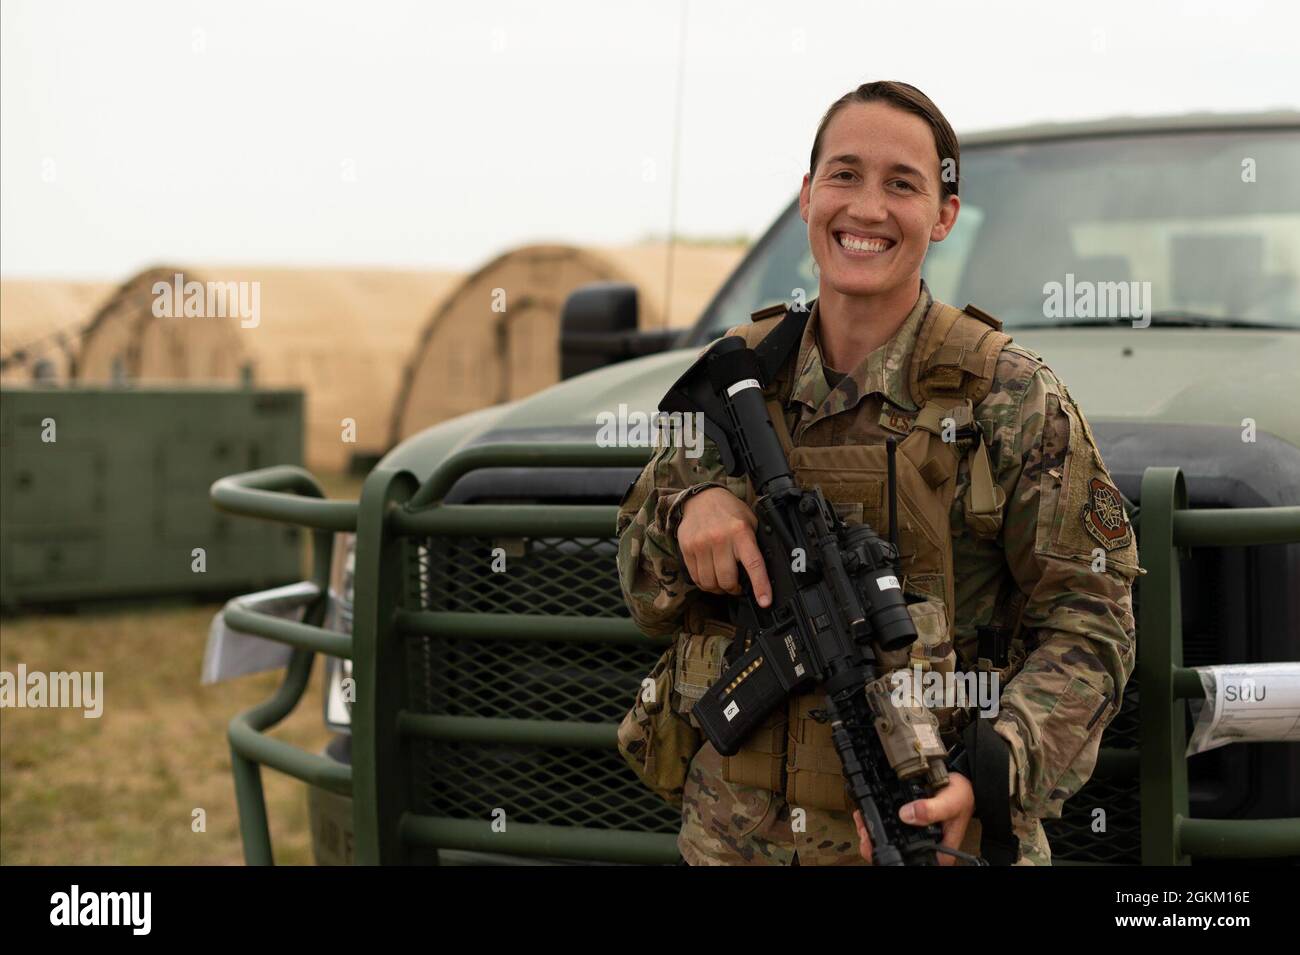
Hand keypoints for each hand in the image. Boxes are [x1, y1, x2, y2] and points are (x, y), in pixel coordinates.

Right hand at [677, 487, 771, 606]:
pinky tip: (710, 577)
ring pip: (710, 583)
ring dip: (718, 589)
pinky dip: (705, 584)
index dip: (760, 586)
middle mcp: (720, 539)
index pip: (753, 564)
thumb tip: (764, 572)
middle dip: (734, 589)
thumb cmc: (729, 512)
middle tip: (737, 586)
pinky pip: (696, 578)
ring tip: (722, 582)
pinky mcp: (687, 549)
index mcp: (741, 532)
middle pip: (727, 580)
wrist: (701, 498)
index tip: (765, 601)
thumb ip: (754, 544)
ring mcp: (701, 544)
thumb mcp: (749, 522)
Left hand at [852, 772, 975, 865]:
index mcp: (939, 852)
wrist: (964, 783)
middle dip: (874, 842)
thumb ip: (932, 810)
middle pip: (896, 853)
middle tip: (863, 825)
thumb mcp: (951, 802)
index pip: (909, 862)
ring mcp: (918, 839)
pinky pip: (891, 827)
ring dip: (872, 831)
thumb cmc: (962, 796)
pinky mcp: (911, 826)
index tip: (870, 840)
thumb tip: (908, 814)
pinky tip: (868, 813)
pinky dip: (877, 820)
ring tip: (862, 817)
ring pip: (891, 841)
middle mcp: (927, 849)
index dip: (887, 853)